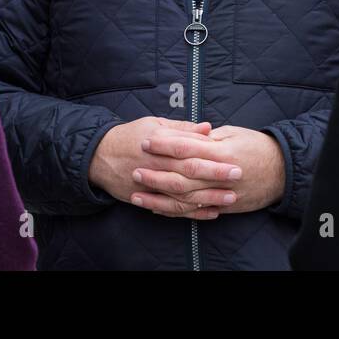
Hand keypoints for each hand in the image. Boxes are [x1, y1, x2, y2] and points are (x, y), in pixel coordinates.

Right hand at [89, 117, 240, 219]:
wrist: (100, 157)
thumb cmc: (130, 136)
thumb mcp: (154, 125)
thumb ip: (182, 129)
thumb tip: (207, 128)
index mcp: (160, 148)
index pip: (191, 153)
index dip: (213, 158)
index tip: (234, 160)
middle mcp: (157, 168)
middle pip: (189, 175)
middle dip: (215, 177)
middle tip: (238, 177)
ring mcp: (152, 187)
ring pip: (183, 196)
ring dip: (208, 198)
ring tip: (229, 198)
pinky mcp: (147, 200)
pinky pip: (172, 210)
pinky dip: (192, 213)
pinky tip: (210, 212)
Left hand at [133, 124, 284, 215]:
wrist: (283, 172)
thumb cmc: (257, 146)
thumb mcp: (233, 134)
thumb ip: (207, 137)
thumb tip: (185, 136)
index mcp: (221, 152)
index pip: (186, 147)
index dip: (164, 145)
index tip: (146, 141)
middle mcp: (220, 175)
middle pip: (182, 176)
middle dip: (156, 174)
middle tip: (135, 170)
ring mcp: (222, 193)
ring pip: (185, 198)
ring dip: (159, 197)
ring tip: (138, 195)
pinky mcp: (224, 206)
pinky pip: (196, 211)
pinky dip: (176, 211)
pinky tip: (158, 209)